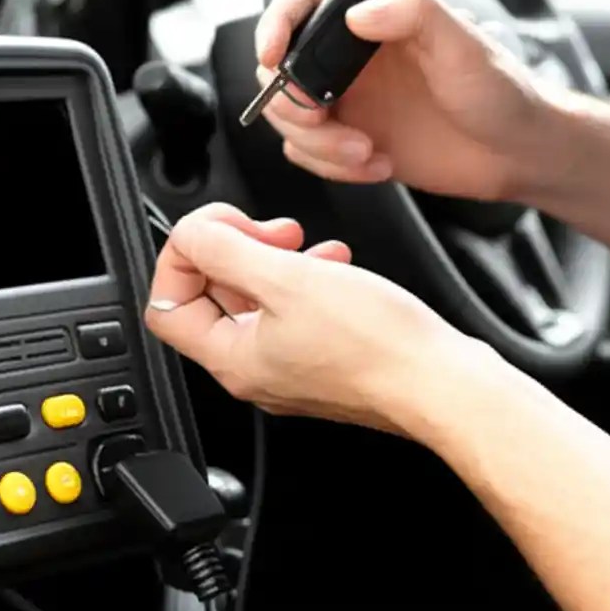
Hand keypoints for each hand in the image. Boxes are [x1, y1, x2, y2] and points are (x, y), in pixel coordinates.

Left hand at [144, 203, 482, 435]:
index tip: (222, 226)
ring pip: (256, 302)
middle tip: (271, 231)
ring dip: (273, 260)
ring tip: (304, 244)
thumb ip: (226, 250)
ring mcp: (291, 370)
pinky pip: (294, 313)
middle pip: (211, 299)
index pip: (167, 304)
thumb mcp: (288, 278)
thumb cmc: (379, 345)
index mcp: (232, 358)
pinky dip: (305, 280)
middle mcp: (255, 372)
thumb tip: (191, 233)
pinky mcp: (326, 363)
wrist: (443, 384)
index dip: (184, 254)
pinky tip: (333, 266)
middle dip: (235, 250)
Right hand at [254, 0, 551, 200]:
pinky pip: (310, 156)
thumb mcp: (463, 43)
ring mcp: (351, 101)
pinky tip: (379, 166)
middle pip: (281, 70)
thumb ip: (413, 13)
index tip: (273, 57)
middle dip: (293, 104)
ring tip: (366, 152)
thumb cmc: (503, 92)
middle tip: (325, 122)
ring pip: (290, 120)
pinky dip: (333, 169)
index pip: (302, 4)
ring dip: (318, 145)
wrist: (520, 154)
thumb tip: (358, 14)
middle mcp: (354, 57)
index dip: (275, 25)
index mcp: (375, 17)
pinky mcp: (353, 142)